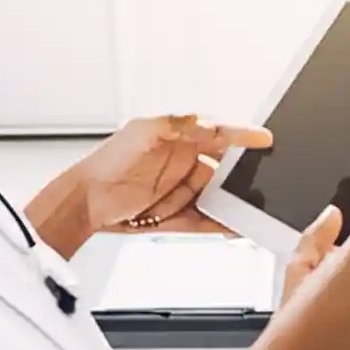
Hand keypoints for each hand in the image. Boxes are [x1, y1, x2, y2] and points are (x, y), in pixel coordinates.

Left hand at [26, 115, 270, 256]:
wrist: (85, 199)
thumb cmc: (109, 160)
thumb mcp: (141, 131)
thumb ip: (175, 123)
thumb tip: (207, 121)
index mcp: (181, 138)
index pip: (220, 134)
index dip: (243, 136)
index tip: (264, 139)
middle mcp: (186, 163)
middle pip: (226, 168)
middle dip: (244, 174)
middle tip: (264, 179)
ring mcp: (183, 191)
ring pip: (219, 197)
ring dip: (236, 203)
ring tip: (254, 208)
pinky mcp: (177, 216)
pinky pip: (206, 221)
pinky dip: (222, 226)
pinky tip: (235, 228)